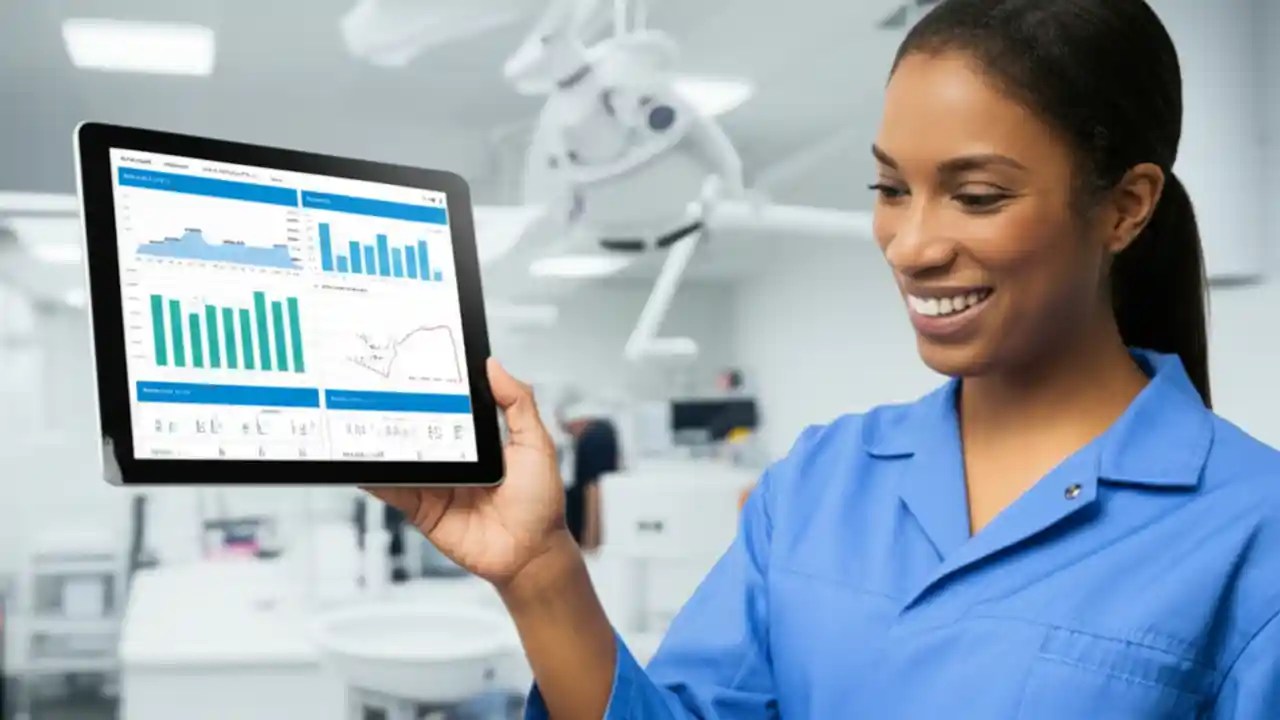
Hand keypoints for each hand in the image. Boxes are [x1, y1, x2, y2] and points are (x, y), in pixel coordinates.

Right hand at [364, 358, 570, 587]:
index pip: (448, 408)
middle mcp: (454, 459)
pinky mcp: (422, 509)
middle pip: (418, 430)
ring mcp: (435, 483)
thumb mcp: (535, 443)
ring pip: (401, 458)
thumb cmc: (539, 502)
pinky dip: (375, 478)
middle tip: (375, 388)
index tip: (412, 367)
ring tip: (359, 419)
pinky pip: (394, 490)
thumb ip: (517, 404)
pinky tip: (361, 464)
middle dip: (398, 411)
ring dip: (382, 443)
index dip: (432, 390)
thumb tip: (493, 366)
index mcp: (478, 440)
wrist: (531, 554)